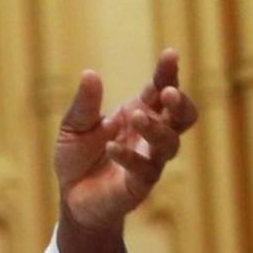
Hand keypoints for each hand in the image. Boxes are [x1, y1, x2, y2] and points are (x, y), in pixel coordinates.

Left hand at [55, 49, 198, 232]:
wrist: (71, 197)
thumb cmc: (78, 158)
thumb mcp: (74, 126)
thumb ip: (84, 104)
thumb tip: (90, 74)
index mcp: (139, 112)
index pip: (161, 89)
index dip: (168, 73)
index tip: (169, 55)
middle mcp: (150, 135)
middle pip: (182, 117)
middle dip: (180, 103)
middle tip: (168, 92)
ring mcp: (149, 160)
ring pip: (170, 143)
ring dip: (156, 128)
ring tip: (135, 116)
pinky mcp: (140, 185)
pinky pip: (145, 170)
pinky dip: (129, 156)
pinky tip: (111, 147)